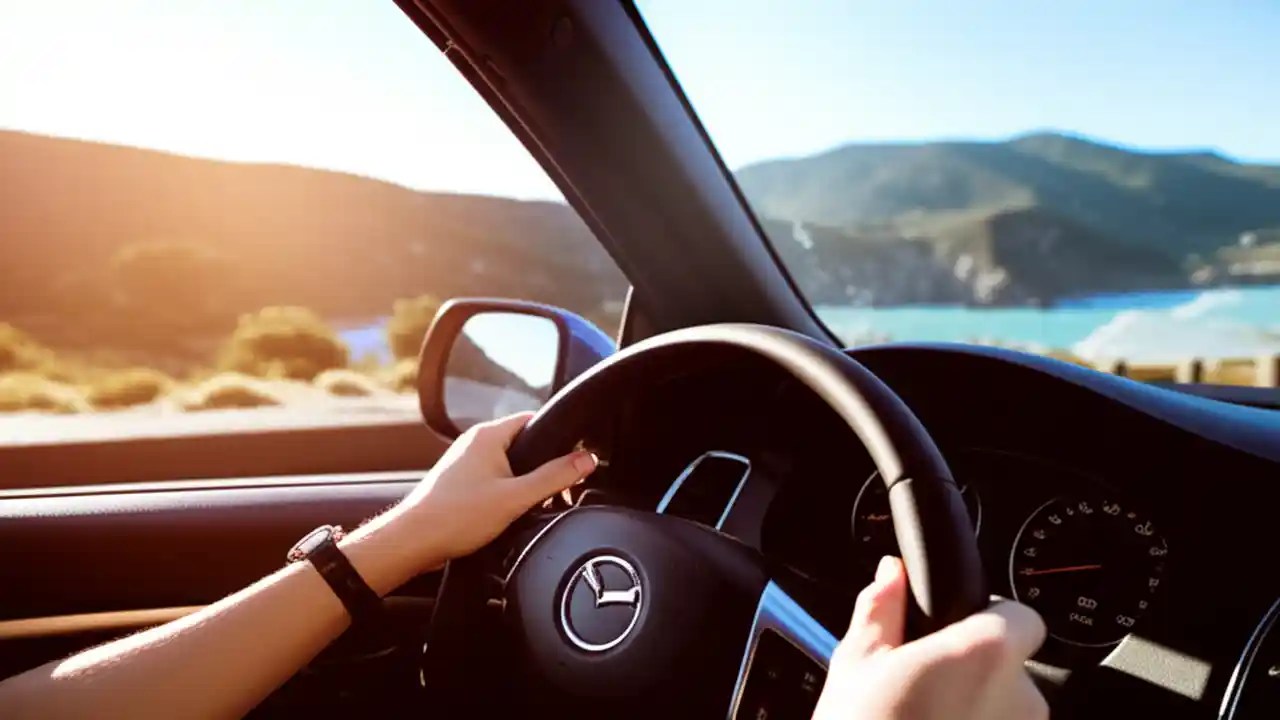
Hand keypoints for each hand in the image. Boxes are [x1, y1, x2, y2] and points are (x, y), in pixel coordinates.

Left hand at [343, 412, 596, 592]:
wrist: (414, 541)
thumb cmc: (456, 516)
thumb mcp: (516, 497)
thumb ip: (554, 477)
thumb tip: (587, 459)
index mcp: (489, 435)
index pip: (534, 420)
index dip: (559, 438)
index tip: (575, 458)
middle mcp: (476, 443)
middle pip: (524, 444)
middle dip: (544, 467)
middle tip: (559, 491)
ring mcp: (466, 462)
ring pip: (510, 465)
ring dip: (525, 484)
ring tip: (534, 506)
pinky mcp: (461, 483)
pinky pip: (495, 479)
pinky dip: (508, 493)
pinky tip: (512, 514)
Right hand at [813, 557, 1047, 719]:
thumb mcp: (856, 665)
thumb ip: (882, 609)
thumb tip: (892, 574)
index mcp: (984, 654)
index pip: (1023, 617)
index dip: (991, 620)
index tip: (955, 633)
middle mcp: (1022, 700)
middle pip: (1012, 671)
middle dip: (975, 677)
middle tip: (923, 690)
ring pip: (1008, 716)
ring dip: (977, 716)